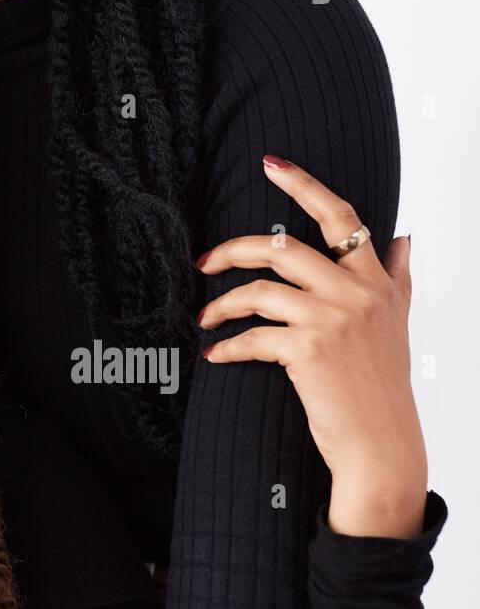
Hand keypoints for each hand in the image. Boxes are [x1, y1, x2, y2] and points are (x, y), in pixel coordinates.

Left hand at [195, 154, 426, 536]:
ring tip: (206, 319)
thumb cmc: (382, 385)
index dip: (303, 184)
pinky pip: (252, 336)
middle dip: (234, 249)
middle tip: (205, 260)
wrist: (384, 446)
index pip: (341, 215)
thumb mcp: (397, 323)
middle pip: (283, 246)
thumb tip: (403, 237)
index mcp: (375, 280)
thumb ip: (396, 278)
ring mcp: (333, 320)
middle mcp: (356, 293)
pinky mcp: (309, 350)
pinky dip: (227, 345)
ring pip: (260, 290)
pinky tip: (216, 354)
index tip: (271, 163)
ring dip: (222, 304)